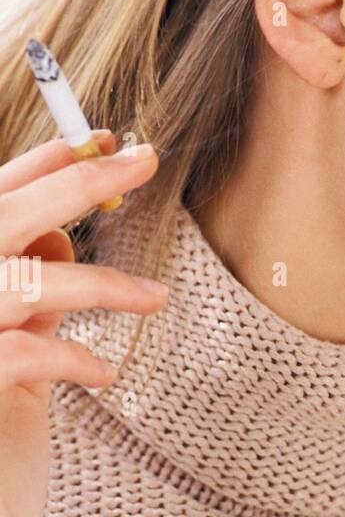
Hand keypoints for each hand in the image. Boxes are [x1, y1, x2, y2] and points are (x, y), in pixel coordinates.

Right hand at [0, 132, 166, 516]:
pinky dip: (70, 357)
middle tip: (143, 160)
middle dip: (76, 183)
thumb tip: (58, 236)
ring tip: (157, 298)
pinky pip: (18, 352)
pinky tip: (102, 376)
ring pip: (20, 280)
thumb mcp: (9, 360)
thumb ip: (25, 298)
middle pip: (1, 219)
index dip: (40, 167)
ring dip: (99, 282)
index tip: (101, 141)